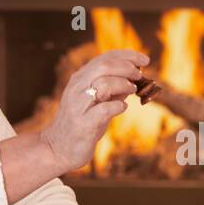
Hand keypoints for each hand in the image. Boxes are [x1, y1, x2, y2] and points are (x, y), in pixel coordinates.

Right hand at [41, 49, 148, 171]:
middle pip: (104, 66)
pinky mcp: (83, 124)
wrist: (59, 148)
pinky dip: (118, 106)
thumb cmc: (83, 123)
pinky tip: (122, 108)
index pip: (104, 58)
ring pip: (104, 84)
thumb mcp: (98, 101)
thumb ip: (114, 89)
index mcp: (80, 79)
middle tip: (140, 76)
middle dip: (127, 68)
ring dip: (124, 85)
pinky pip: (104, 109)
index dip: (127, 56)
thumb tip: (136, 77)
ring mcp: (79, 105)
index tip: (144, 60)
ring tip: (132, 91)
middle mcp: (77, 88)